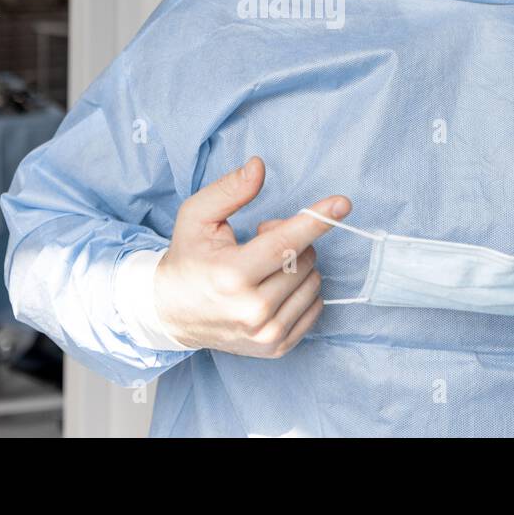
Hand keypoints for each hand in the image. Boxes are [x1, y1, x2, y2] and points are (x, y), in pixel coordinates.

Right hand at [153, 156, 350, 357]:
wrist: (171, 313)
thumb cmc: (188, 258)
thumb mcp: (196, 216)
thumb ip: (229, 189)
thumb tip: (259, 166)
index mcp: (231, 275)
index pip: (285, 243)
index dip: (315, 221)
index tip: (342, 204)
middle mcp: (252, 310)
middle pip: (304, 260)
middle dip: (294, 240)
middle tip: (261, 241)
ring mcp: (266, 334)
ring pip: (314, 283)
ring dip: (300, 266)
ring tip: (265, 267)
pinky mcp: (276, 348)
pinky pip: (315, 308)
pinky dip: (303, 290)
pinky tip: (276, 287)